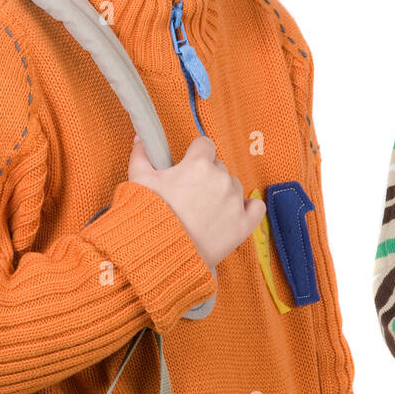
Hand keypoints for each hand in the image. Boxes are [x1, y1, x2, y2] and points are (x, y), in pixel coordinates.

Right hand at [127, 133, 266, 268]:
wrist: (158, 254)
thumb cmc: (148, 216)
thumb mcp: (138, 181)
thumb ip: (141, 155)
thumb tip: (141, 139)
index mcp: (198, 164)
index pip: (205, 145)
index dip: (194, 155)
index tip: (187, 168)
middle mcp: (221, 179)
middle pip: (219, 166)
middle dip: (206, 176)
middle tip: (189, 195)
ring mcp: (234, 201)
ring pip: (234, 186)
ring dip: (222, 193)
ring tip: (203, 211)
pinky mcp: (243, 224)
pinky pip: (256, 207)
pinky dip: (248, 208)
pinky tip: (233, 213)